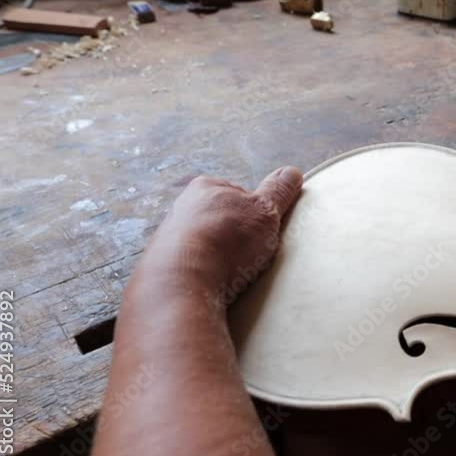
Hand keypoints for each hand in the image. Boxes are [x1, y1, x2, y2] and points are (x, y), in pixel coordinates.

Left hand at [135, 166, 303, 308]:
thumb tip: (292, 172)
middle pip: (223, 220)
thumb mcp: (264, 212)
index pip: (241, 195)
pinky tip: (214, 283)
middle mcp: (183, 206)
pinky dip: (204, 274)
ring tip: (233, 273)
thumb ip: (278, 192)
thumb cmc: (226, 240)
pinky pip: (193, 266)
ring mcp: (169, 236)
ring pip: (207, 244)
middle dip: (237, 236)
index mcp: (206, 186)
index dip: (258, 215)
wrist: (184, 280)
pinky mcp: (164, 264)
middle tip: (251, 254)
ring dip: (220, 257)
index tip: (263, 232)